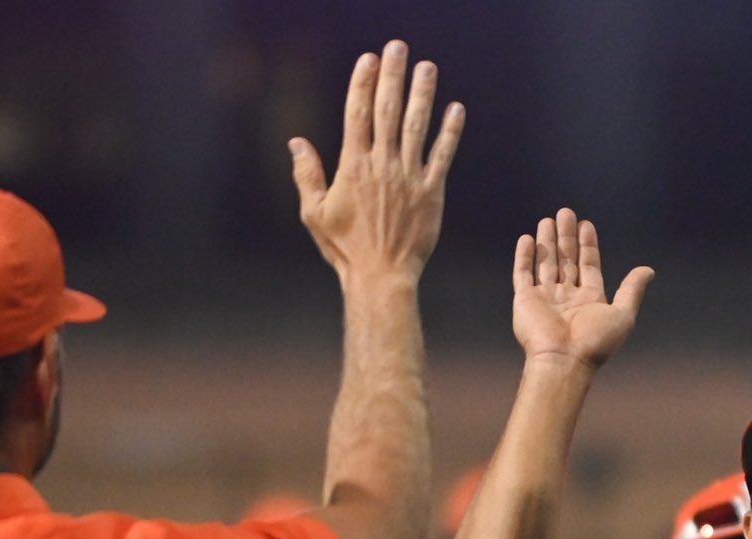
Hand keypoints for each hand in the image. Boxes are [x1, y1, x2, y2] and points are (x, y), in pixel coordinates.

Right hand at [291, 39, 464, 285]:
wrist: (382, 276)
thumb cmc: (345, 248)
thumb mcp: (314, 213)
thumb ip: (307, 175)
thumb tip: (296, 142)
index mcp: (353, 167)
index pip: (357, 114)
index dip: (363, 84)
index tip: (368, 60)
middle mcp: (382, 166)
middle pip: (388, 111)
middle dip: (392, 76)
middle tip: (398, 48)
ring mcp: (409, 177)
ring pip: (417, 127)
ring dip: (422, 94)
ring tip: (427, 68)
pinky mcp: (432, 192)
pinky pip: (442, 156)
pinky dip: (450, 132)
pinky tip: (455, 109)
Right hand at [512, 208, 653, 369]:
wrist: (564, 360)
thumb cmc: (595, 341)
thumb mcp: (623, 314)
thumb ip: (632, 289)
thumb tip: (648, 270)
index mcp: (589, 299)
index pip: (588, 265)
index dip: (587, 244)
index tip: (585, 225)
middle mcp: (567, 296)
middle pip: (567, 260)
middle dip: (566, 236)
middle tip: (566, 212)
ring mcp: (545, 298)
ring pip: (546, 263)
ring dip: (547, 242)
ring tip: (548, 219)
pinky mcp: (525, 300)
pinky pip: (523, 274)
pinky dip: (524, 257)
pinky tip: (527, 239)